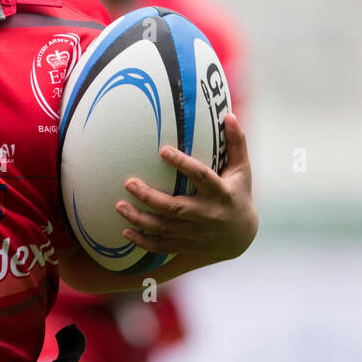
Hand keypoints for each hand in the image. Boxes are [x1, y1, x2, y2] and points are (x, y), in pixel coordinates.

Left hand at [115, 113, 256, 262]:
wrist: (240, 237)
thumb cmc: (238, 195)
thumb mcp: (242, 171)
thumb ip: (236, 144)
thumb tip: (230, 115)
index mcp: (220, 193)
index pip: (200, 176)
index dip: (182, 164)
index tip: (162, 150)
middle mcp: (207, 214)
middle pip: (175, 207)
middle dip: (150, 196)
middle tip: (129, 183)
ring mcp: (195, 233)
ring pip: (164, 227)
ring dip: (139, 218)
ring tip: (119, 206)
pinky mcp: (186, 245)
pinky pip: (162, 246)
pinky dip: (143, 242)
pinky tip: (125, 232)